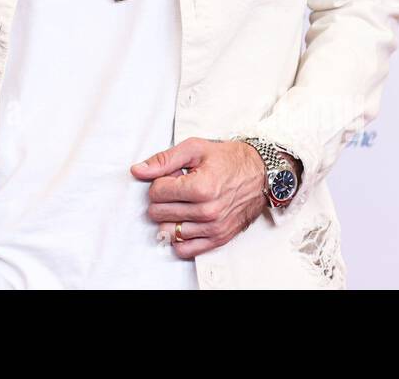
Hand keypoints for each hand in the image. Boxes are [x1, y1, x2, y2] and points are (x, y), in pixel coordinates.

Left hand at [131, 137, 267, 259]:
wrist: (260, 174)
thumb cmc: (229, 160)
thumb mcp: (195, 149)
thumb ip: (164, 160)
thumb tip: (139, 170)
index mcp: (201, 187)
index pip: (156, 192)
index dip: (160, 181)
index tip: (172, 177)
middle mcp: (207, 211)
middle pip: (158, 212)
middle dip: (162, 198)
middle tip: (177, 188)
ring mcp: (212, 228)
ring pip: (168, 231)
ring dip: (170, 216)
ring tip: (184, 203)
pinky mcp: (218, 239)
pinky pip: (185, 249)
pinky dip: (179, 237)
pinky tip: (185, 221)